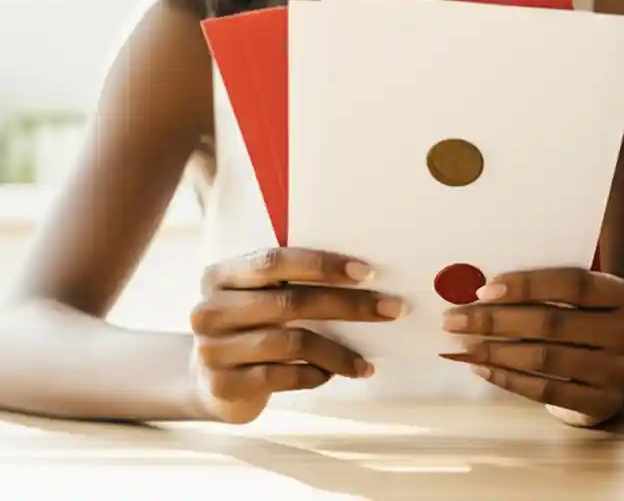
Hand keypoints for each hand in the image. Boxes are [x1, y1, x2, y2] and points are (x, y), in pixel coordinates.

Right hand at [189, 248, 404, 423]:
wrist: (213, 383)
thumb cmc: (253, 328)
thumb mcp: (260, 298)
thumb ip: (293, 282)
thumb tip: (365, 277)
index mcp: (221, 276)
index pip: (274, 260)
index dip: (323, 265)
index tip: (368, 272)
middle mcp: (209, 310)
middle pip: (290, 301)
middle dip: (349, 305)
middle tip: (391, 309)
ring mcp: (212, 349)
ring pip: (292, 342)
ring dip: (339, 352)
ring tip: (365, 362)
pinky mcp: (224, 385)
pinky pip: (282, 376)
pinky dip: (315, 374)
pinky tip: (331, 374)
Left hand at [441, 268, 623, 425]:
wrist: (619, 375)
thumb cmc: (590, 327)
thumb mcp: (585, 302)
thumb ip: (548, 291)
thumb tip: (483, 290)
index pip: (573, 283)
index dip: (527, 285)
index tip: (483, 290)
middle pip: (553, 323)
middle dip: (496, 320)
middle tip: (455, 319)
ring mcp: (617, 372)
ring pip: (545, 359)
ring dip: (496, 351)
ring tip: (463, 346)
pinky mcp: (600, 404)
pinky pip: (545, 391)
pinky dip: (508, 378)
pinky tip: (483, 368)